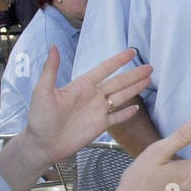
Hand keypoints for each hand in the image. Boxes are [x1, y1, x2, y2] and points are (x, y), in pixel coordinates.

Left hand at [23, 47, 149, 164]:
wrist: (42, 144)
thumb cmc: (40, 117)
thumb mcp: (43, 91)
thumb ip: (51, 69)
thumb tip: (53, 47)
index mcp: (82, 85)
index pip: (104, 69)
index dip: (118, 60)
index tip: (132, 51)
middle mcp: (93, 96)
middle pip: (119, 82)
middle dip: (134, 75)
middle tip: (150, 67)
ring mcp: (98, 111)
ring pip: (121, 97)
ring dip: (135, 89)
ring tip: (148, 80)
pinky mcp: (100, 126)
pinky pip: (117, 118)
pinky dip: (127, 113)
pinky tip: (137, 108)